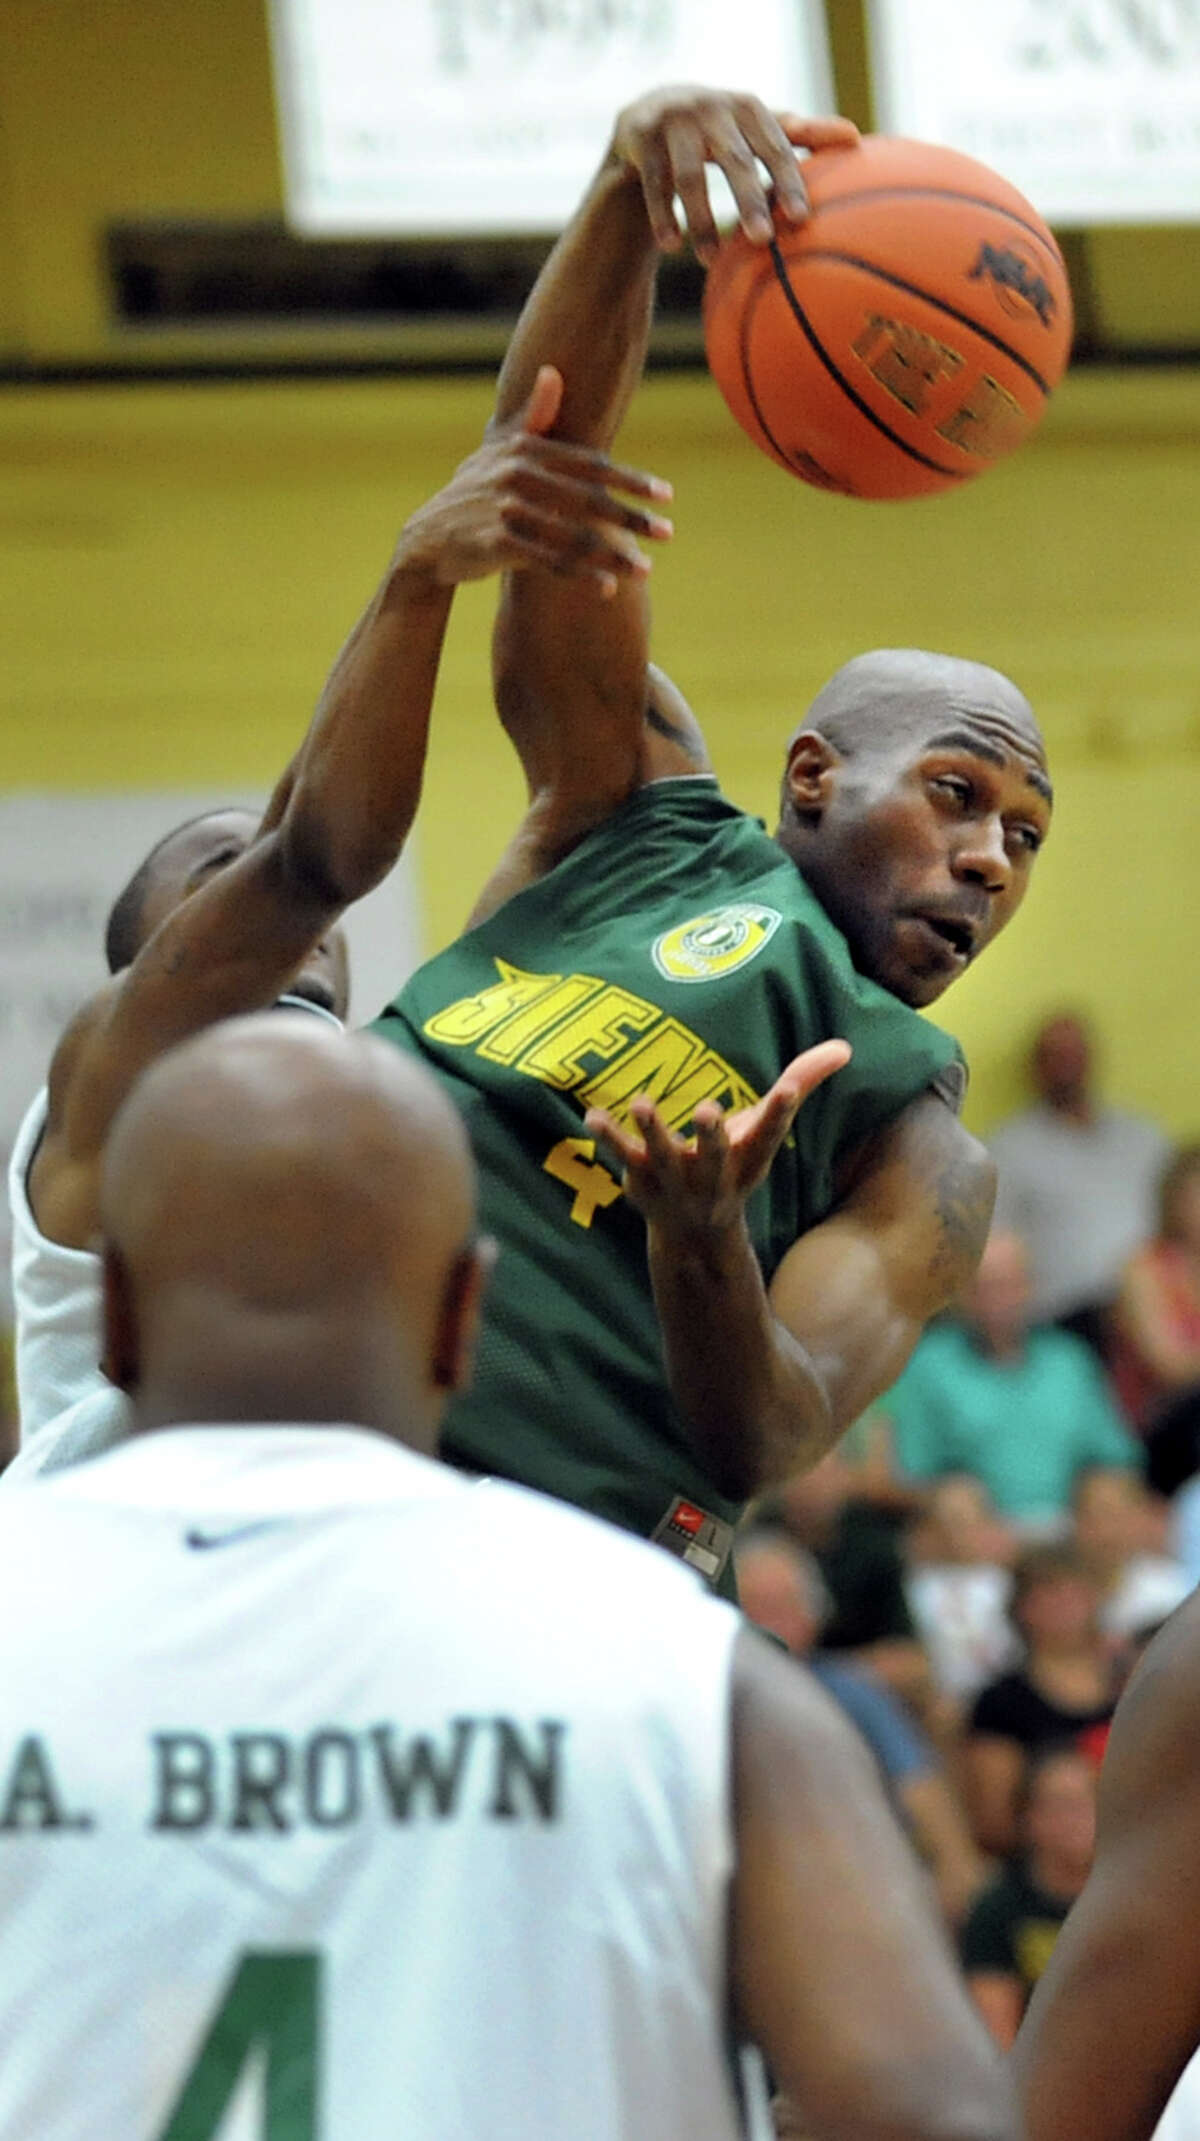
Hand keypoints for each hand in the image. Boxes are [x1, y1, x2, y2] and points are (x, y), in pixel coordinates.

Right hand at [395, 366, 672, 597]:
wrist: (428, 539)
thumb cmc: (474, 492)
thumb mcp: (500, 451)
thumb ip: (532, 419)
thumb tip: (552, 372)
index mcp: (525, 449)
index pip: (590, 465)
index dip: (631, 480)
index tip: (666, 495)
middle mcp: (516, 474)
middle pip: (588, 500)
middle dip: (632, 518)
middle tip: (668, 534)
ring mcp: (505, 508)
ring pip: (572, 535)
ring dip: (613, 555)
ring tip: (646, 571)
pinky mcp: (496, 543)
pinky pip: (548, 561)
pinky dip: (580, 575)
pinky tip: (609, 588)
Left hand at [585, 1038, 850, 1236]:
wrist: (694, 1235)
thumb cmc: (735, 1164)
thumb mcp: (766, 1130)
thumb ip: (802, 1081)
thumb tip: (844, 1047)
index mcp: (749, 1160)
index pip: (770, 1134)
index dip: (781, 1112)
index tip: (789, 1090)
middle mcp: (713, 1176)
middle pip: (714, 1157)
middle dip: (710, 1138)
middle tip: (706, 1110)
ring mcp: (674, 1182)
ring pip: (662, 1158)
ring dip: (653, 1133)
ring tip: (642, 1103)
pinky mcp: (640, 1181)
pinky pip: (622, 1157)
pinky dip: (608, 1138)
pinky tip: (591, 1114)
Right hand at [609, 85, 859, 262]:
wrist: (649, 116)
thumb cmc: (718, 132)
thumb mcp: (755, 131)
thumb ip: (799, 134)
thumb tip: (855, 137)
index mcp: (749, 106)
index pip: (776, 145)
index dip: (789, 181)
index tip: (802, 219)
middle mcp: (712, 105)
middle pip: (734, 159)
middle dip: (749, 200)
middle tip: (763, 241)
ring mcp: (673, 117)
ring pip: (688, 176)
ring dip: (700, 220)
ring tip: (711, 261)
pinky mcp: (638, 132)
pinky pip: (653, 183)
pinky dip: (663, 216)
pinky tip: (672, 248)